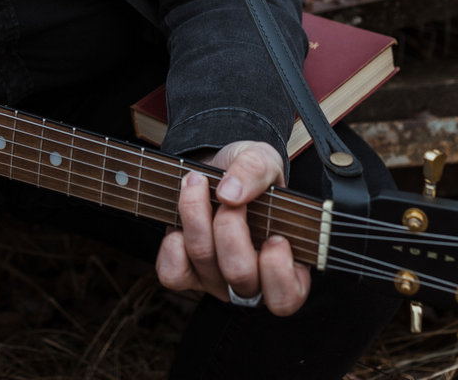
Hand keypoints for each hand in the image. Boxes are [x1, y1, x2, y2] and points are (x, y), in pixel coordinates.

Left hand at [155, 140, 310, 315]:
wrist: (216, 169)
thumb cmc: (249, 173)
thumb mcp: (264, 159)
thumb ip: (256, 170)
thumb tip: (231, 193)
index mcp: (284, 266)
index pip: (285, 298)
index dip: (278, 270)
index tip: (276, 237)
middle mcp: (250, 282)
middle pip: (239, 273)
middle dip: (230, 225)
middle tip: (227, 194)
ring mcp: (216, 280)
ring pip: (204, 261)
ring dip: (196, 214)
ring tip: (196, 181)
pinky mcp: (185, 273)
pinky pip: (173, 272)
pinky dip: (172, 244)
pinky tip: (179, 221)